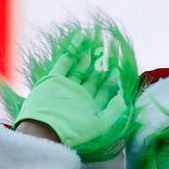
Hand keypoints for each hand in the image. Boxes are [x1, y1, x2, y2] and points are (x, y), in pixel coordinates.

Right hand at [14, 29, 130, 161]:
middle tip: (109, 52)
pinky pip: (65, 62)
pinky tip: (81, 38)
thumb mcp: (101, 125)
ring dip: (89, 56)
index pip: (105, 91)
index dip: (113, 79)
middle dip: (102, 66)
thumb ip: (114, 111)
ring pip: (80, 69)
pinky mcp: (54, 80)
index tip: (119, 67)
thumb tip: (124, 97)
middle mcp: (80, 98)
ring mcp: (67, 88)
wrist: (45, 130)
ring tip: (98, 43)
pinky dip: (73, 50)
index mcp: (91, 109)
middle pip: (94, 78)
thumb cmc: (74, 130)